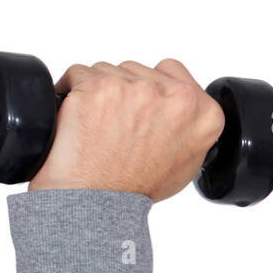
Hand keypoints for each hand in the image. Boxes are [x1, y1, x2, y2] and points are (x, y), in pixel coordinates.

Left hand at [27, 58, 224, 202]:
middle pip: (135, 70)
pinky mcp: (98, 88)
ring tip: (92, 125)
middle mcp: (174, 96)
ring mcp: (135, 89)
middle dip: (120, 90)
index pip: (171, 71)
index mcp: (204, 113)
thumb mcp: (185, 162)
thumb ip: (189, 127)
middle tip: (110, 124)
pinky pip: (77, 73)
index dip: (148, 85)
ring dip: (95, 91)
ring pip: (106, 70)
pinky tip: (71, 114)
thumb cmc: (132, 189)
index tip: (135, 103)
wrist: (96, 203)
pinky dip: (69, 90)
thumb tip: (179, 109)